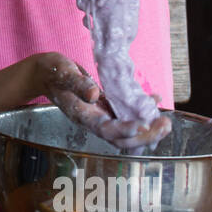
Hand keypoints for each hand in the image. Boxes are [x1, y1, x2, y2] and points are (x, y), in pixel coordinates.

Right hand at [29, 53, 169, 147]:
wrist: (45, 74)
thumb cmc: (52, 71)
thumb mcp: (62, 73)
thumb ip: (77, 83)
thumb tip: (94, 94)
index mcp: (82, 115)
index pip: (106, 129)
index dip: (125, 130)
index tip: (143, 126)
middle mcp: (93, 120)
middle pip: (121, 139)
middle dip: (145, 136)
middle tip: (165, 126)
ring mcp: (101, 116)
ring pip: (127, 132)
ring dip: (148, 130)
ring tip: (166, 122)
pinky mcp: (106, 108)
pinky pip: (127, 116)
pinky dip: (143, 112)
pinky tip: (155, 100)